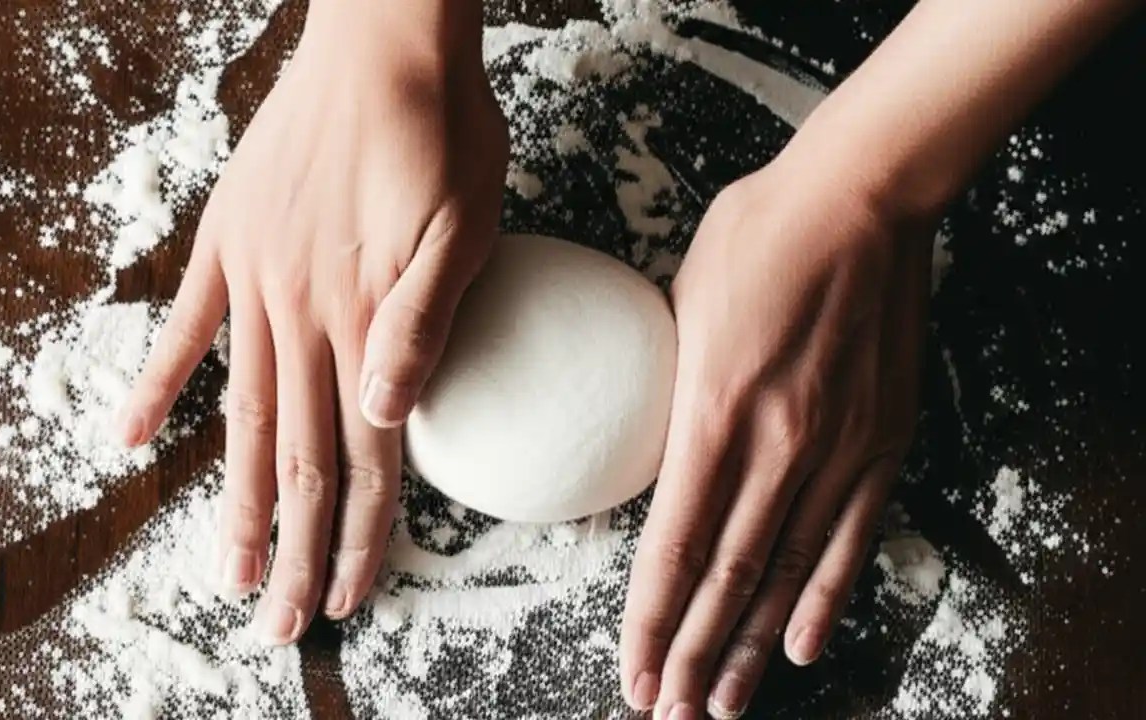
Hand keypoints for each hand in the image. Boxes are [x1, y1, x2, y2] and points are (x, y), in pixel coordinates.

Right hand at [117, 1, 505, 643]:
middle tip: (282, 622)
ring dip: (236, 498)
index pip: (363, 454)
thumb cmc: (442, 131)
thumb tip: (384, 418)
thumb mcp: (462, 227)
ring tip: (228, 568)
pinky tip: (132, 439)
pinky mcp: (225, 242)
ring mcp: (252, 279)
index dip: (359, 533)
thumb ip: (422, 324)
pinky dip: (159, 383)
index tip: (347, 596)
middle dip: (297, 547)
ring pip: (244, 412)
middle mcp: (298, 311)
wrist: (386, 41)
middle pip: (298, 454)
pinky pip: (183, 326)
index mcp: (363, 316)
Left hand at [618, 159, 930, 717]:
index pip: (675, 547)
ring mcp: (838, 449)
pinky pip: (852, 537)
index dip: (653, 621)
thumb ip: (668, 386)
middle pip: (727, 579)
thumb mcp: (680, 302)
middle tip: (667, 710)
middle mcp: (777, 445)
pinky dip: (826, 597)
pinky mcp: (883, 441)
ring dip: (751, 647)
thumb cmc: (759, 234)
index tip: (635, 670)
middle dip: (693, 654)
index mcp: (714, 412)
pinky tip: (803, 645)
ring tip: (723, 704)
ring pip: (787, 573)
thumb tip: (650, 436)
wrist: (861, 196)